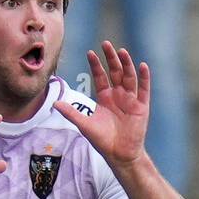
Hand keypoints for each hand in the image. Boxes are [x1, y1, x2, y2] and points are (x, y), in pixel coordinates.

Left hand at [53, 40, 149, 170]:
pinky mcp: (141, 106)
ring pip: (129, 77)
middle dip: (111, 58)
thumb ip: (71, 113)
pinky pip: (144, 89)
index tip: (90, 52)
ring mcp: (131, 100)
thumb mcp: (84, 125)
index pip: (101, 76)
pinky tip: (142, 66)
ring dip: (126, 64)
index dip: (96, 64)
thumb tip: (54, 103)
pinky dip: (144, 78)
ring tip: (122, 51)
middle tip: (106, 44)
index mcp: (105, 97)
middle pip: (115, 72)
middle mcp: (118, 95)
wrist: (119, 154)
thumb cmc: (102, 140)